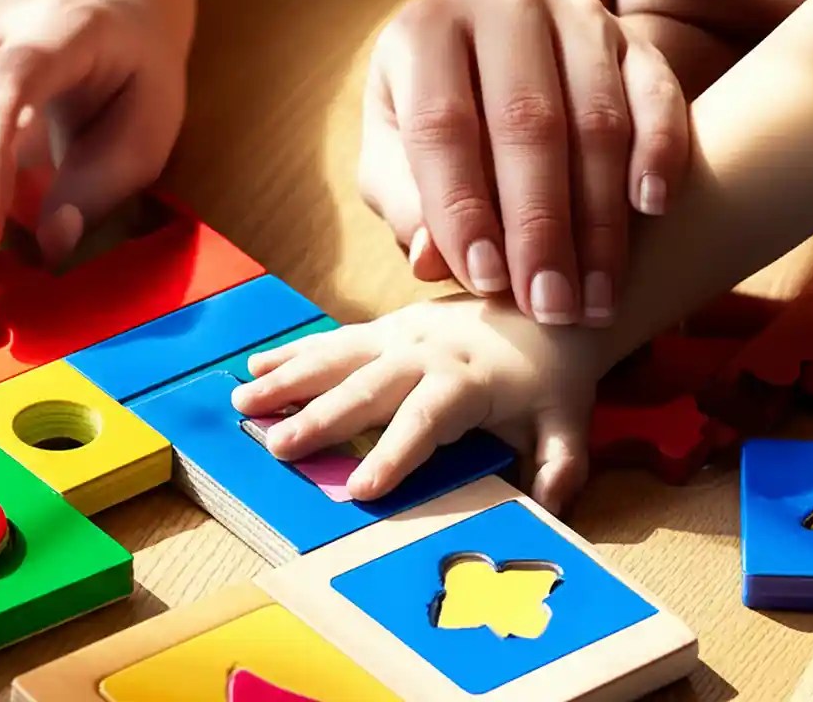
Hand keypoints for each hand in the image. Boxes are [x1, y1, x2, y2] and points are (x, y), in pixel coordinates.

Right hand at [230, 295, 602, 514]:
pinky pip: (333, 341)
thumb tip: (553, 507)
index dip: (393, 455)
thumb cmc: (553, 376)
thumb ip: (562, 465)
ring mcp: (400, 336)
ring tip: (243, 401)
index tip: (361, 489)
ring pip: (336, 358)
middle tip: (278, 446)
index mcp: (467, 382)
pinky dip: (293, 353)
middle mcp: (426, 354)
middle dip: (319, 419)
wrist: (548, 306)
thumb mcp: (569, 423)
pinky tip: (254, 366)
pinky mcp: (385, 327)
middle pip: (365, 389)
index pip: (424, 422)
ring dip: (288, 379)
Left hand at [358, 0, 688, 326]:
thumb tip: (431, 264)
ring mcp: (574, 15)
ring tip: (597, 297)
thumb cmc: (430, 113)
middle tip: (552, 307)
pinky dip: (659, 153)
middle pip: (528, 126)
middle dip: (542, 230)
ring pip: (598, 120)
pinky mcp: (630, 35)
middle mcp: (502, 7)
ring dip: (601, 220)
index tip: (486, 282)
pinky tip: (652, 211)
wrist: (483, 39)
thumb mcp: (393, 150)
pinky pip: (657, 93)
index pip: (443, 128)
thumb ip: (406, 203)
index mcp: (425, 35)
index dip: (464, 210)